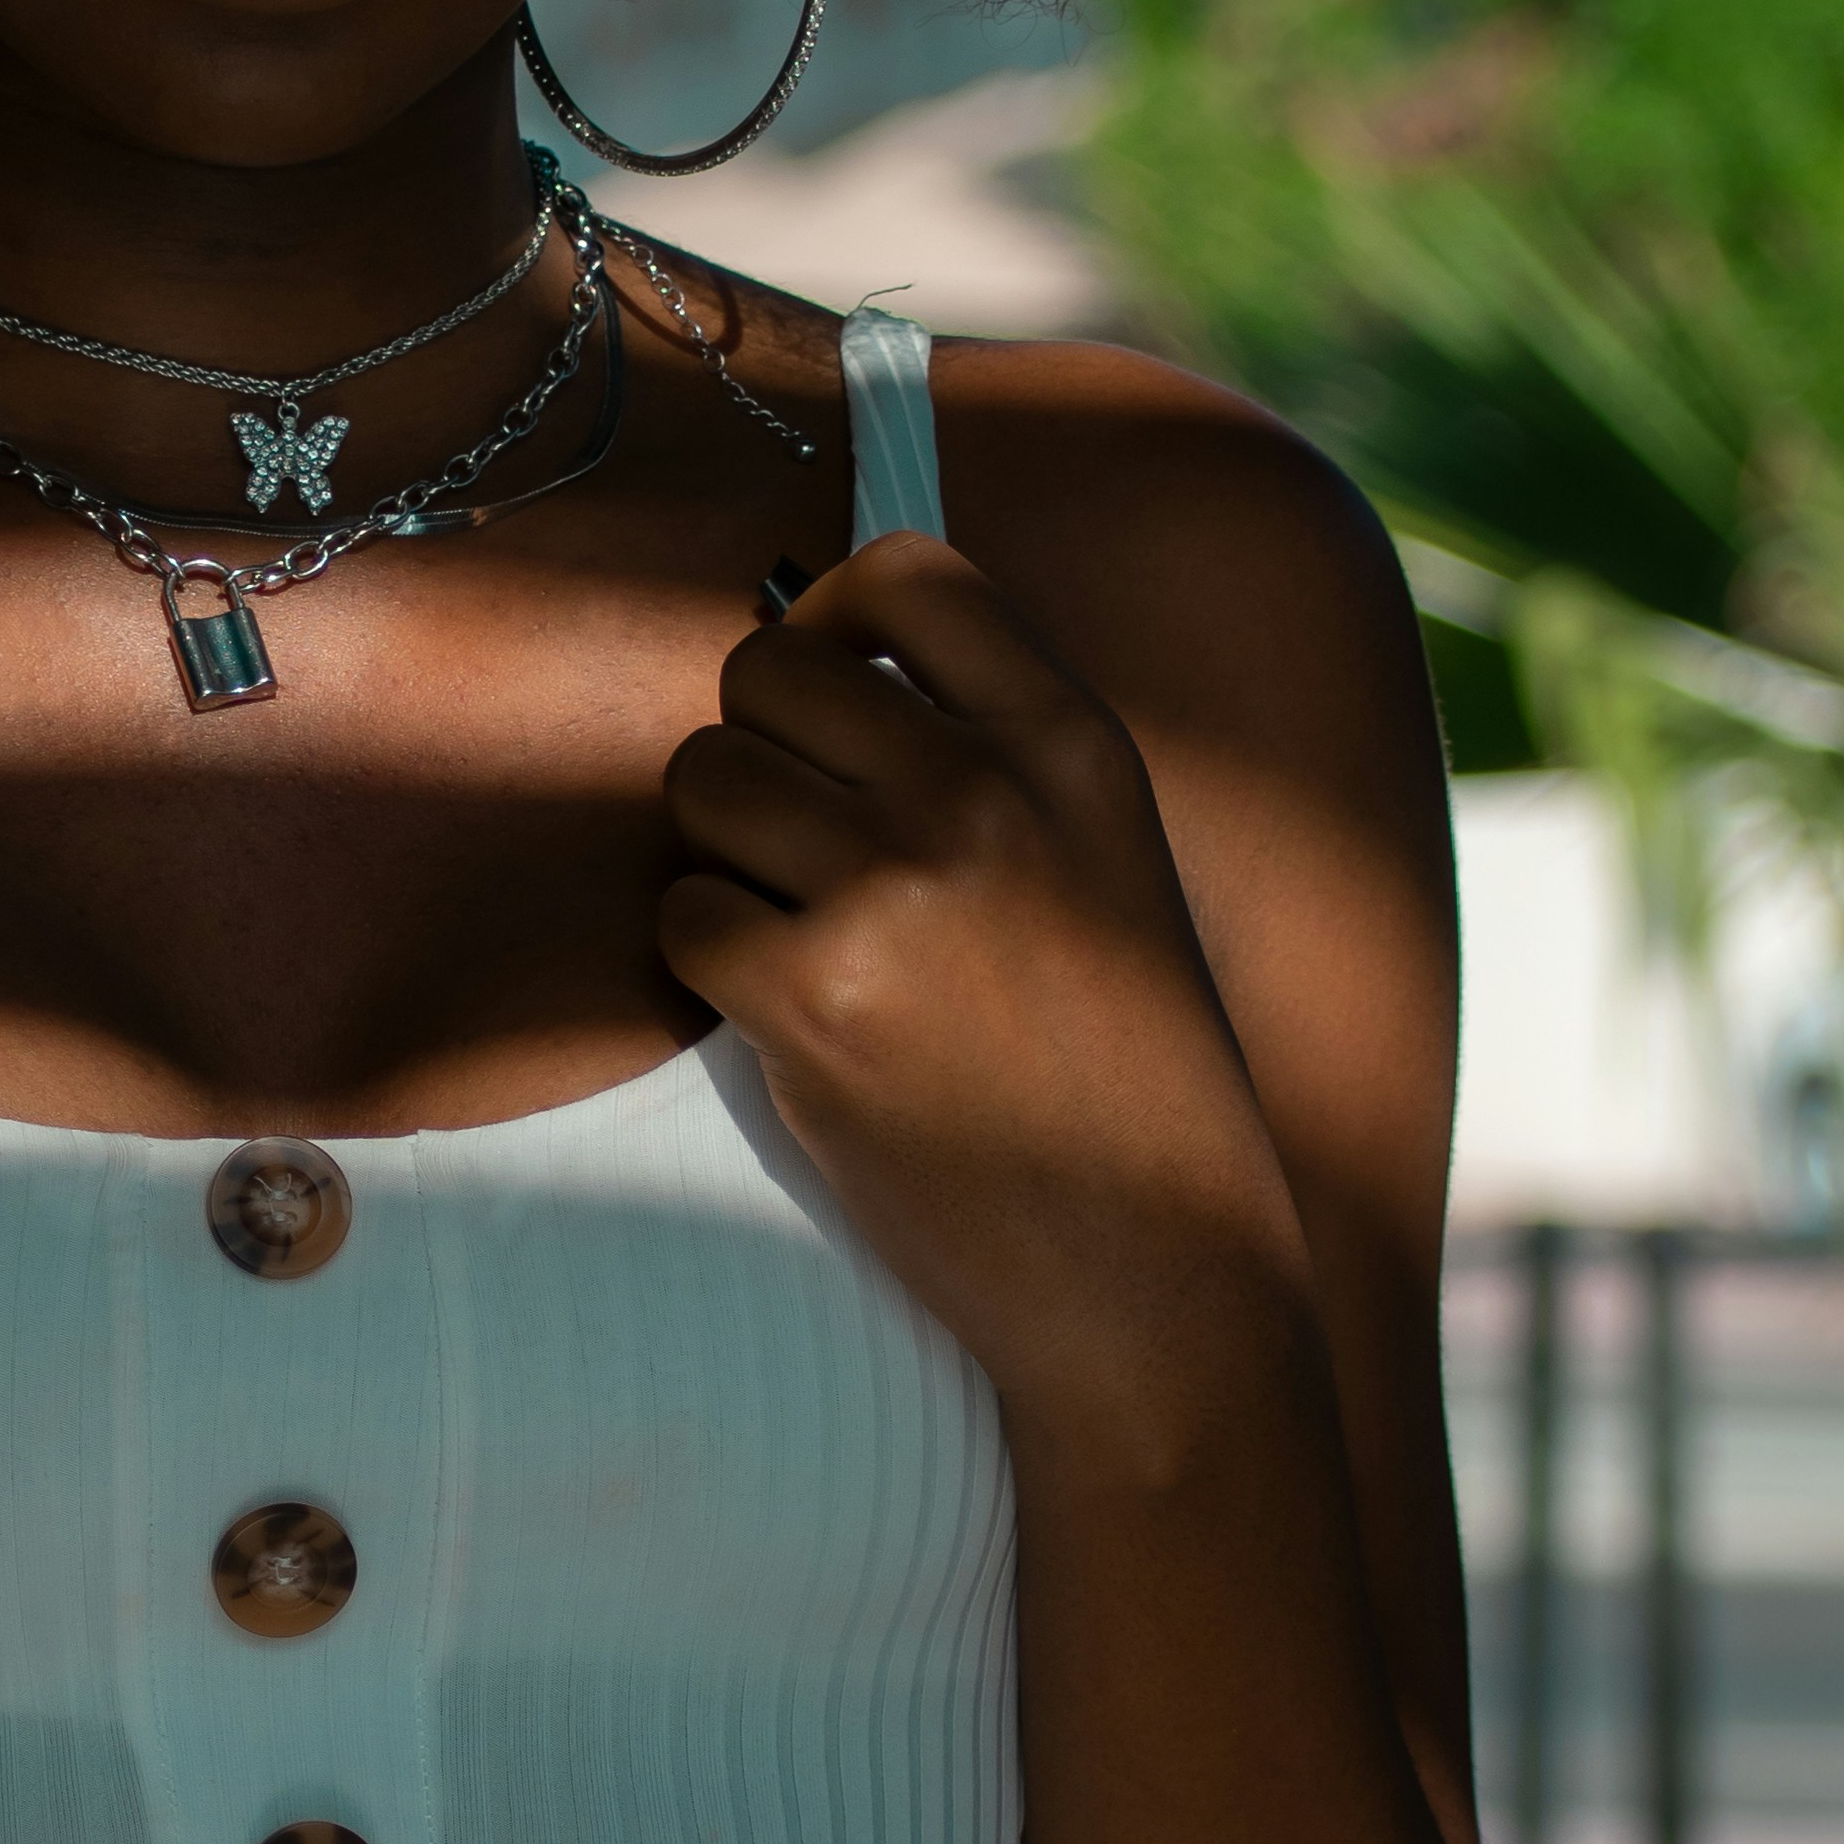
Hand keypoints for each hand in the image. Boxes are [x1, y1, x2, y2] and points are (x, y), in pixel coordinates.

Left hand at [656, 534, 1315, 1458]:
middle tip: (793, 847)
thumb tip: (811, 640)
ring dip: (722, 855)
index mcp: (1074, 744)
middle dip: (755, 750)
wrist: (1159, 1270)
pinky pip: (684, 913)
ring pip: (705, 782)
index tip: (822, 698)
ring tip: (797, 933)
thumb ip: (995, 754)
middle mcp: (986, 793)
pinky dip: (710, 961)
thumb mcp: (1110, 865)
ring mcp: (897, 891)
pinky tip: (787, 1012)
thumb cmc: (1125, 1072)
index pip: (905, 572)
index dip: (826, 617)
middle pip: (768, 672)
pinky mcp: (816, 999)